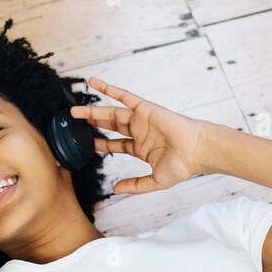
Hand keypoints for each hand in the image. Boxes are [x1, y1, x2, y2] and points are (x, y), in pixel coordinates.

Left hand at [70, 76, 213, 193]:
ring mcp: (141, 119)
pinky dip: (108, 89)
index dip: (102, 143)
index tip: (88, 143)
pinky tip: (94, 83)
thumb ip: (135, 185)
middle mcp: (140, 132)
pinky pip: (123, 95)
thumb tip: (114, 188)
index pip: (117, 144)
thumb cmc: (182, 166)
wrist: (197, 151)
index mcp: (142, 148)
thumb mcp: (154, 182)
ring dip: (93, 110)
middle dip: (92, 123)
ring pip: (111, 112)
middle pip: (110, 126)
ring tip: (74, 110)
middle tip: (74, 121)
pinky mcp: (144, 108)